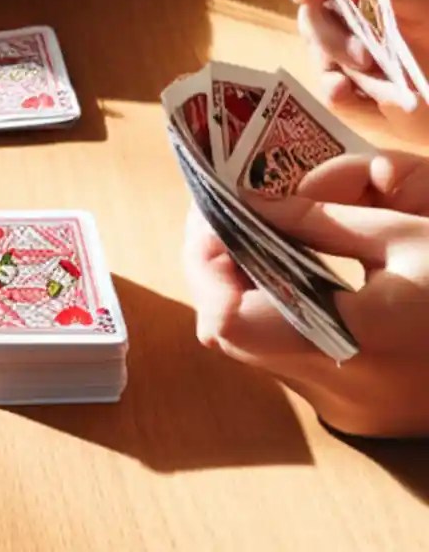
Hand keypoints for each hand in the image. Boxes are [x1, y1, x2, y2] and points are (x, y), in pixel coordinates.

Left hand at [183, 151, 428, 436]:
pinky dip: (276, 310)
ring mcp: (342, 409)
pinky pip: (285, 357)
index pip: (230, 317)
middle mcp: (336, 388)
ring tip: (257, 234)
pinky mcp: (352, 413)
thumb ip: (325, 217)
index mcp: (354, 342)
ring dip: (243, 288)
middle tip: (227, 216)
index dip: (207, 262)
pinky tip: (293, 270)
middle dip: (216, 269)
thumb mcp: (412, 232)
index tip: (214, 214)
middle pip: (228, 332)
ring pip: (250, 346)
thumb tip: (254, 203)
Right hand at [285, 0, 428, 142]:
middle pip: (310, 22)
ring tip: (382, 81)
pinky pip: (336, 95)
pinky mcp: (355, 90)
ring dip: (349, 71)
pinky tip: (358, 97)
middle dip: (331, 38)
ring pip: (323, 61)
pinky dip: (344, 97)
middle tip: (364, 56)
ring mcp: (345, 54)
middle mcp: (344, 15)